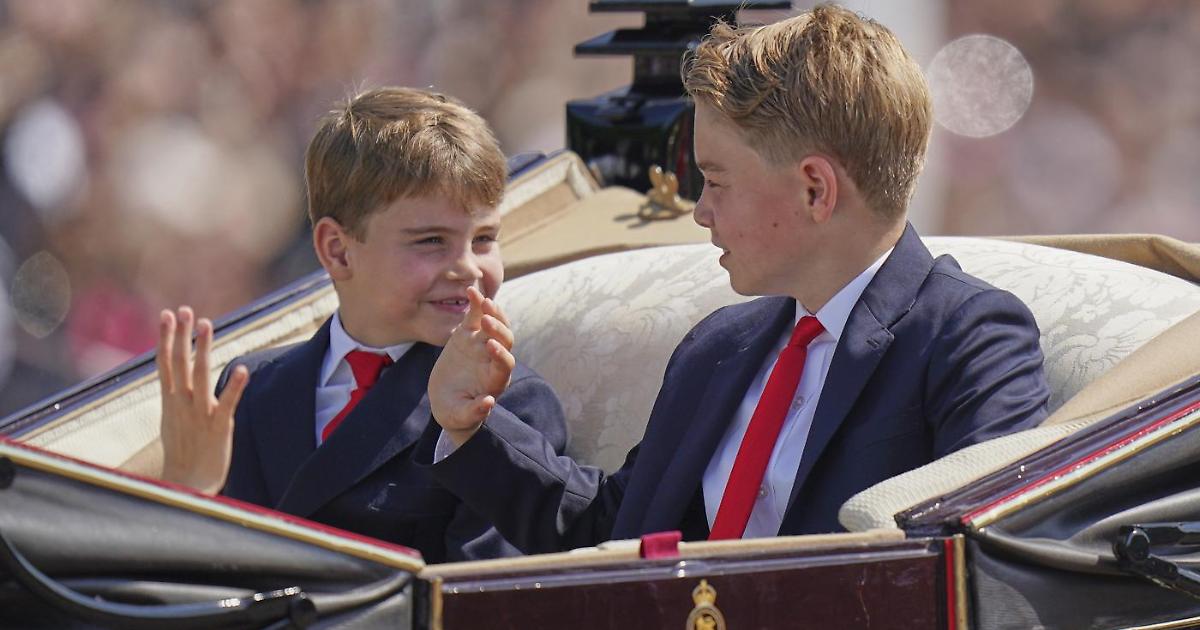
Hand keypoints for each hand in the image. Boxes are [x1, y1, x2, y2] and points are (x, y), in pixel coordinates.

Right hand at [156, 306, 247, 494]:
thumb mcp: (172, 419)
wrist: (186, 486)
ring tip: (207, 325)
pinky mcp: (218, 427)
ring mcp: (199, 414)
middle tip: (184, 310)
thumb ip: (175, 396)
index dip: (165, 338)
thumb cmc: (182, 452)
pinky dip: (233, 386)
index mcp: (170, 401)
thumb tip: (175, 376)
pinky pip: (226, 403)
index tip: (166, 314)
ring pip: (199, 375)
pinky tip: (241, 369)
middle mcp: (181, 403)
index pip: (165, 362)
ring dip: (204, 349)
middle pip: (179, 362)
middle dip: (181, 335)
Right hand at [428, 286, 515, 445]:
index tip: (491, 347)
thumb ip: (475, 412)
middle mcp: (493, 360)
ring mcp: (482, 345)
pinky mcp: (469, 335)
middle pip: (506, 341)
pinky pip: (476, 317)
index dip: (501, 355)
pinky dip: (476, 304)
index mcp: (495, 380)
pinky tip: (471, 291)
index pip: (504, 365)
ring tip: (485, 301)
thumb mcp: (461, 417)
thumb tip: (488, 403)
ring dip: (494, 314)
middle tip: (487, 321)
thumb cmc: (457, 413)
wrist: (448, 402)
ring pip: (495, 325)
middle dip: (499, 331)